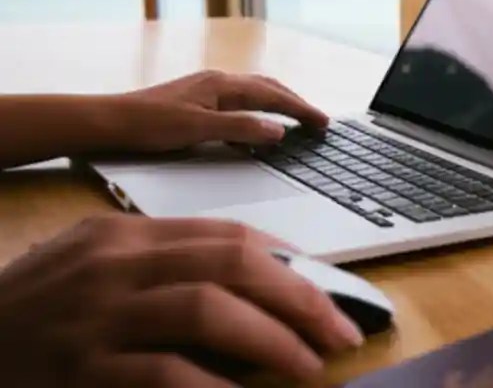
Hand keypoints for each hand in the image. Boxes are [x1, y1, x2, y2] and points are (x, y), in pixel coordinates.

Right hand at [0, 214, 365, 386]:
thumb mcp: (96, 270)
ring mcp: (96, 316)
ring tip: (309, 363)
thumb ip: (167, 269)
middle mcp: (115, 265)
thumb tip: (260, 288)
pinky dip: (214, 387)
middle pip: (233, 264)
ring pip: (208, 310)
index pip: (230, 235)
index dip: (293, 264)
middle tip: (342, 330)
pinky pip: (164, 374)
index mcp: (126, 236)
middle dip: (301, 296)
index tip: (331, 292)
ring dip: (273, 338)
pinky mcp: (81, 368)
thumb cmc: (34, 313)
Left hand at [112, 70, 328, 149]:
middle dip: (296, 102)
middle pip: (268, 87)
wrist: (109, 121)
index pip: (273, 96)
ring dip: (279, 102)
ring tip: (296, 117)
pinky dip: (260, 106)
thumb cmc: (149, 126)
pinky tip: (257, 119)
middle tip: (317, 120)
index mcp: (223, 86)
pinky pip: (241, 98)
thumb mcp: (198, 130)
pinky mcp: (197, 98)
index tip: (324, 123)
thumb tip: (278, 130)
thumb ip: (240, 129)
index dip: (301, 109)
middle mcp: (218, 81)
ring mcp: (207, 88)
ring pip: (255, 90)